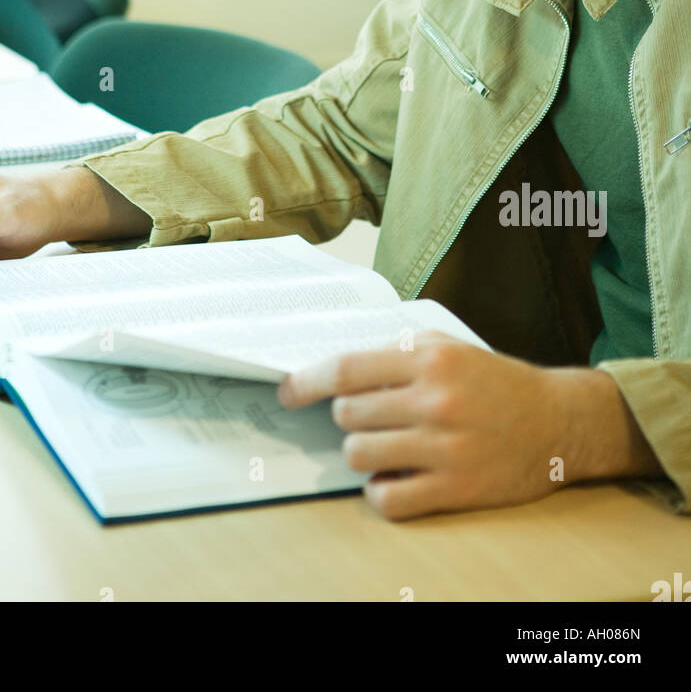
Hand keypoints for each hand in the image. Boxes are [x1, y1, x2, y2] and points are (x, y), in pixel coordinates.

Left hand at [276, 331, 582, 519]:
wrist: (557, 422)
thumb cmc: (495, 381)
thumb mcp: (448, 346)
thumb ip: (396, 350)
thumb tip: (336, 369)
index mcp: (430, 359)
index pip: (347, 369)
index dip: (307, 381)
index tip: (287, 392)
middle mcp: (435, 401)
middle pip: (348, 414)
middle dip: (349, 417)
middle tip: (371, 418)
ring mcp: (444, 448)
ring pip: (359, 455)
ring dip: (363, 452)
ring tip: (386, 446)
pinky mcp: (454, 489)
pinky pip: (388, 499)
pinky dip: (381, 491)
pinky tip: (395, 478)